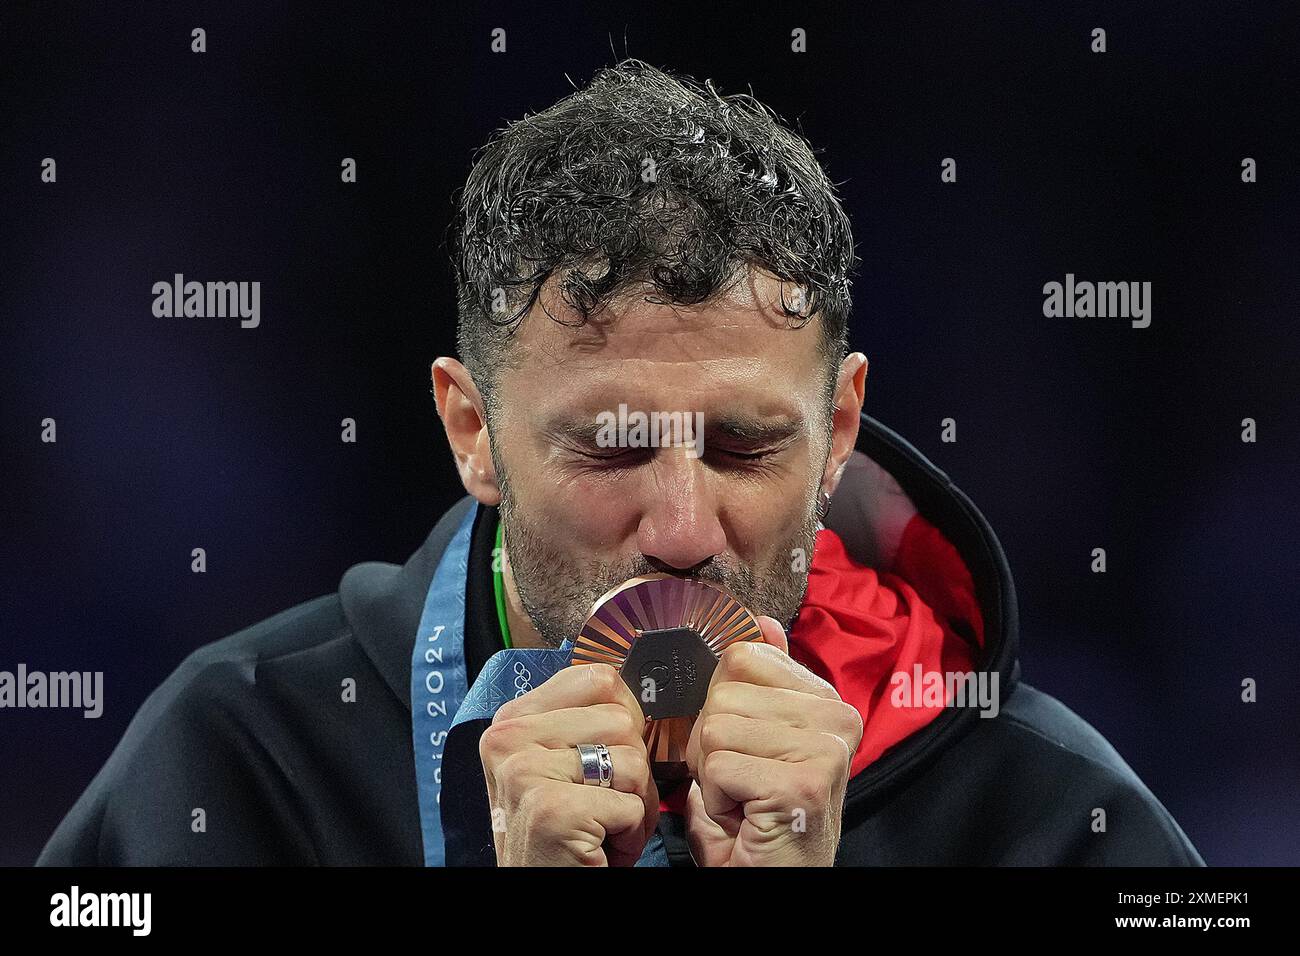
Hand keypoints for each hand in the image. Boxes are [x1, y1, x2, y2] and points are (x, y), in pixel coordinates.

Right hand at [479, 663, 658, 865]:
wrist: (539, 887)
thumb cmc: (559, 832)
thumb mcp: (557, 764)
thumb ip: (581, 722)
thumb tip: (633, 688)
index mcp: (511, 719)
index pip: (598, 678)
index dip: (624, 717)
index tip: (606, 755)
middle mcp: (509, 739)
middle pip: (622, 719)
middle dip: (632, 769)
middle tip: (605, 803)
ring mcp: (526, 773)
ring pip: (633, 761)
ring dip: (635, 804)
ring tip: (603, 825)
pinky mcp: (552, 810)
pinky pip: (632, 805)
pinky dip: (631, 834)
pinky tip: (600, 846)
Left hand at [683, 616, 862, 865]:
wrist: (773, 882)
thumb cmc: (758, 819)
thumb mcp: (757, 740)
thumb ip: (762, 683)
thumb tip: (763, 620)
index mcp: (827, 702)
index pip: (742, 657)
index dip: (719, 706)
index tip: (743, 748)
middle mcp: (837, 720)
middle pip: (723, 691)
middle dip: (709, 743)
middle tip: (740, 782)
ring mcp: (824, 750)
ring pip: (714, 728)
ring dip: (710, 774)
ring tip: (743, 800)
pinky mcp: (801, 783)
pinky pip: (714, 767)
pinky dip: (713, 800)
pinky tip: (744, 818)